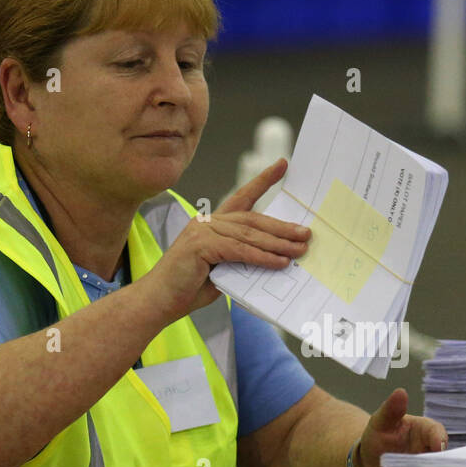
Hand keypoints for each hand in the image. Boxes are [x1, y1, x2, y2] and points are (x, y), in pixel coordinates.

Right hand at [150, 158, 309, 319]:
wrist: (159, 301)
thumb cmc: (188, 288)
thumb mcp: (223, 270)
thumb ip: (242, 259)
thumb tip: (276, 259)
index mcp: (213, 223)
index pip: (242, 197)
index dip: (263, 181)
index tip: (283, 165)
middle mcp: (208, 221)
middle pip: (252, 219)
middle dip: (282, 227)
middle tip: (306, 233)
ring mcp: (202, 230)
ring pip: (248, 234)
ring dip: (278, 243)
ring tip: (299, 250)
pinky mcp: (200, 245)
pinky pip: (239, 250)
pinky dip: (261, 257)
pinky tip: (279, 262)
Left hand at [355, 388, 447, 466]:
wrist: (369, 462)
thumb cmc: (379, 436)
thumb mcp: (381, 421)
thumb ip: (391, 409)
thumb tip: (400, 392)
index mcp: (426, 432)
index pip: (438, 432)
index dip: (439, 439)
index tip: (438, 446)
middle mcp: (431, 452)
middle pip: (443, 458)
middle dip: (440, 466)